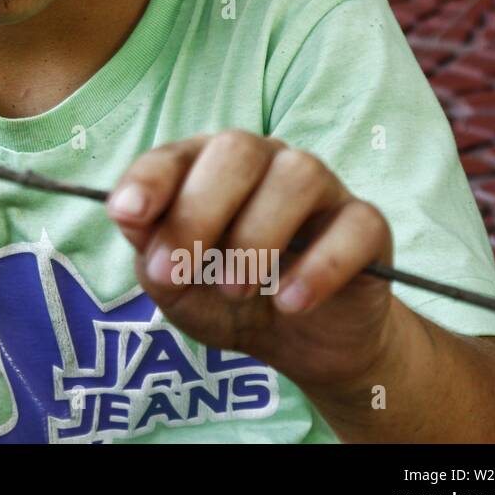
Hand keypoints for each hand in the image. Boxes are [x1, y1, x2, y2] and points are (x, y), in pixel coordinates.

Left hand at [106, 130, 395, 392]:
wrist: (301, 343)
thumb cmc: (227, 298)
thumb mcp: (176, 285)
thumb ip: (152, 249)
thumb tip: (130, 216)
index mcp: (207, 166)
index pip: (175, 154)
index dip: (149, 181)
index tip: (128, 216)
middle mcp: (264, 162)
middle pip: (236, 151)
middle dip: (200, 210)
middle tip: (182, 270)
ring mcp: (320, 187)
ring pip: (296, 177)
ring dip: (257, 237)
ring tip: (236, 290)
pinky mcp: (366, 224)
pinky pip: (354, 225)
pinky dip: (319, 267)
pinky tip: (289, 303)